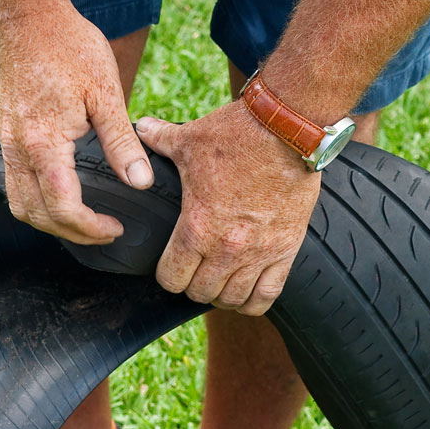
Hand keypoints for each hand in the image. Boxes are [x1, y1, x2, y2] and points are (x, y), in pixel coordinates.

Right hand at [0, 11, 152, 244]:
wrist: (28, 19)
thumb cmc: (68, 47)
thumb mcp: (106, 92)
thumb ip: (122, 143)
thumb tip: (139, 181)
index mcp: (44, 143)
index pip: (63, 208)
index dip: (91, 228)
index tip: (116, 227)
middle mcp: (18, 152)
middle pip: (40, 217)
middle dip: (75, 234)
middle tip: (106, 231)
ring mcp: (7, 148)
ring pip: (22, 209)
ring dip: (52, 225)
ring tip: (84, 223)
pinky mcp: (6, 142)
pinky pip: (15, 191)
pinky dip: (37, 207)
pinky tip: (61, 202)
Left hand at [136, 103, 321, 315]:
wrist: (289, 127)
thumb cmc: (238, 133)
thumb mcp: (190, 138)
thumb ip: (159, 141)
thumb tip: (140, 130)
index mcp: (197, 227)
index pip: (171, 279)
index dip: (167, 275)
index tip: (172, 265)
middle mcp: (226, 248)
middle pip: (200, 294)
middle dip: (193, 285)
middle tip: (196, 272)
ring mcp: (258, 253)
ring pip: (232, 299)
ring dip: (222, 294)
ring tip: (220, 282)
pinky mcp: (286, 250)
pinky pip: (267, 296)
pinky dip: (253, 301)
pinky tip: (247, 292)